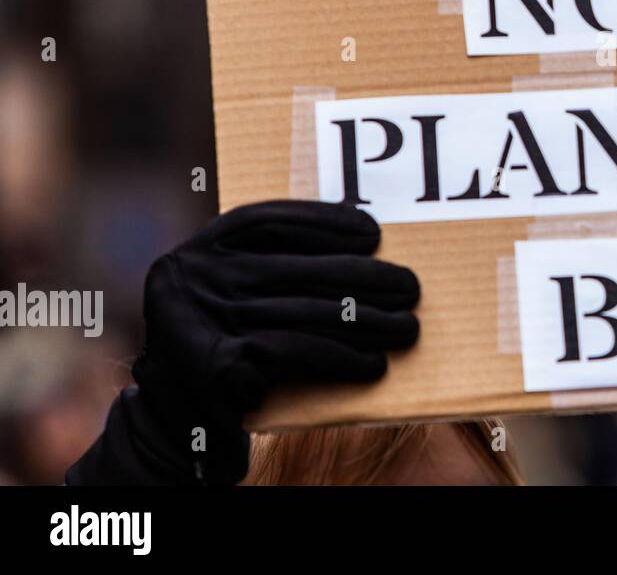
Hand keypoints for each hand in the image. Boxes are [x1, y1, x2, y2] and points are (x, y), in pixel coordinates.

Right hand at [67, 200, 418, 484]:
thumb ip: (272, 267)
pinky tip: (373, 363)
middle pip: (297, 268)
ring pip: (306, 311)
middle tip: (410, 287)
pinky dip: (343, 357)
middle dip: (364, 277)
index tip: (371, 231)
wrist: (176, 427)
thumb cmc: (225, 351)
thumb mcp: (233, 297)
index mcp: (195, 251)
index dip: (322, 220)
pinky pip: (299, 351)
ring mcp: (200, 318)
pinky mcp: (218, 364)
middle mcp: (190, 277)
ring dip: (367, 321)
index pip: (266, 220)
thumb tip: (362, 249)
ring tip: (406, 327)